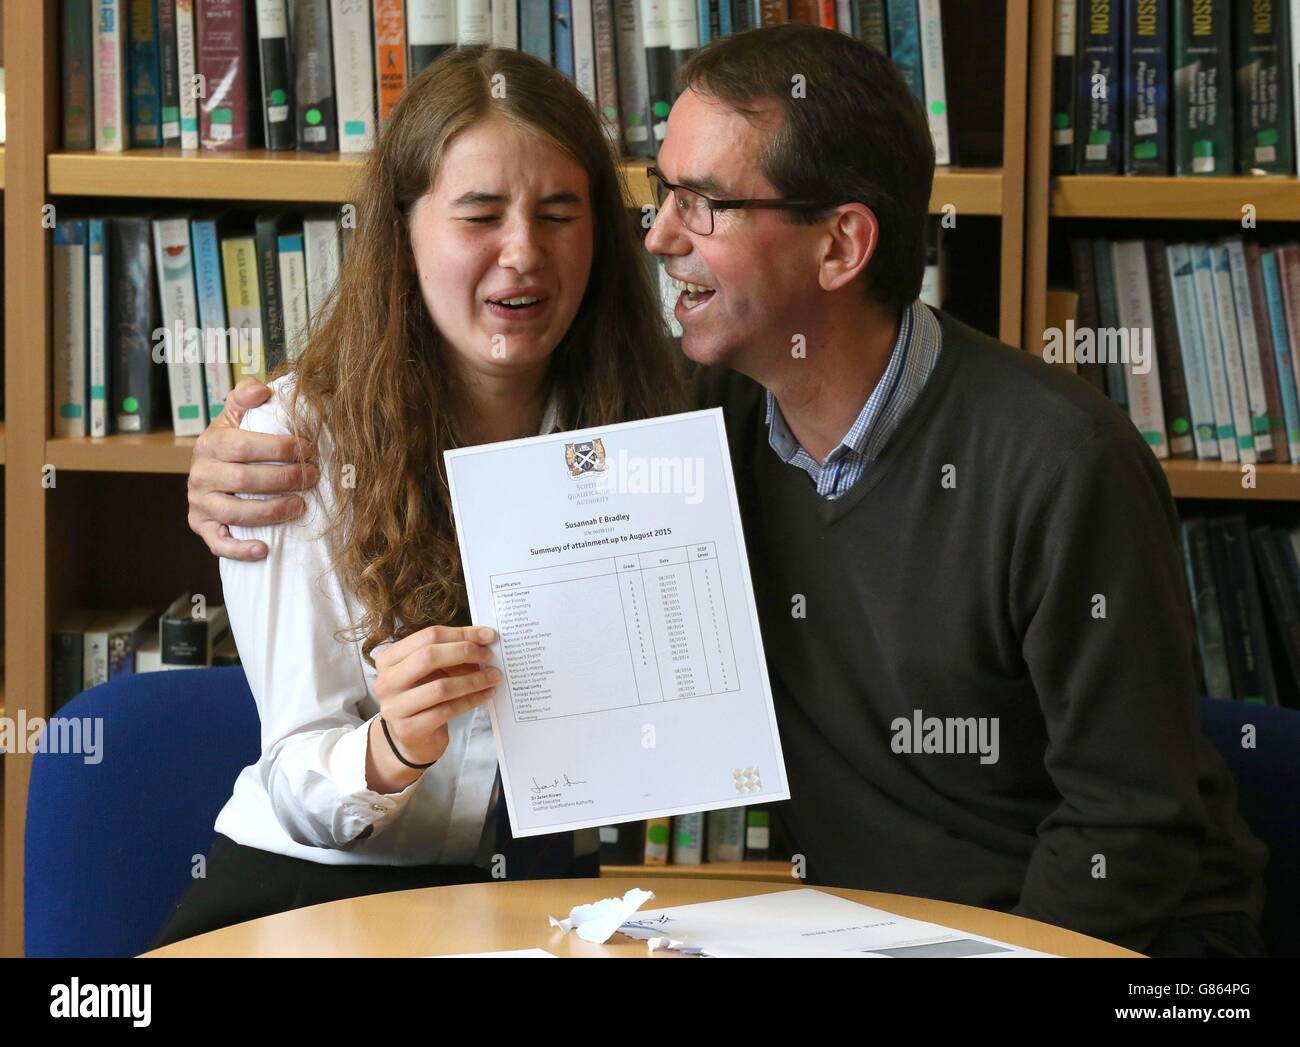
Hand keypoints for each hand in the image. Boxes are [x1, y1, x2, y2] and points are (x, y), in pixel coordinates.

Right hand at [187, 378, 319, 560]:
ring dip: (272, 511)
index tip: (308, 449)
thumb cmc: (235, 443)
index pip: (243, 446)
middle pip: (244, 480)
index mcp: (210, 443)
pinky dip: (240, 549)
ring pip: (235, 513)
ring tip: (300, 506)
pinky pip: (218, 544)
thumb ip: (246, 395)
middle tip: (313, 477)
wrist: (213, 471)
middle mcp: (200, 474)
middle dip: (284, 479)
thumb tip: (261, 390)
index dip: (278, 448)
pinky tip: (264, 549)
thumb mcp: (237, 415)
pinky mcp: (202, 528)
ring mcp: (200, 503)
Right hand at [367, 625, 501, 792]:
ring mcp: (394, 707)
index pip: (427, 636)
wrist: (411, 740)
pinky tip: (486, 695)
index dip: (461, 634)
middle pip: (428, 656)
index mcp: (388, 658)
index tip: (487, 635)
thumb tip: (483, 642)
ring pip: (441, 687)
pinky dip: (471, 700)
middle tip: (489, 656)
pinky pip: (447, 710)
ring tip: (494, 676)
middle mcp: (386, 681)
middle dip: (465, 652)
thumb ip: (449, 654)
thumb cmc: (423, 698)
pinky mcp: (409, 729)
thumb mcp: (430, 672)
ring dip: (473, 680)